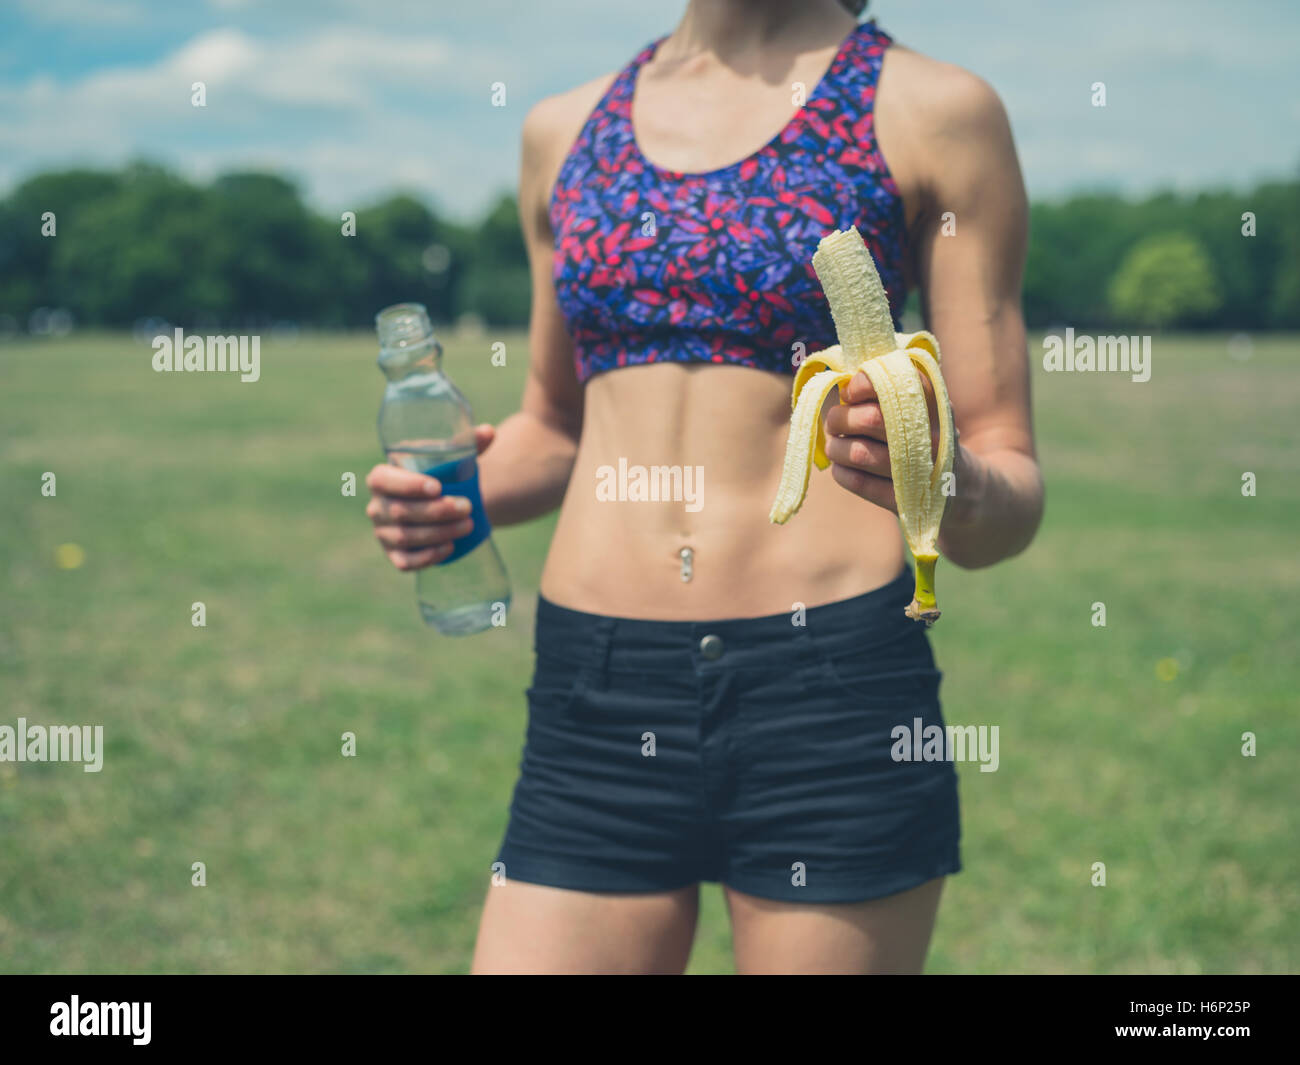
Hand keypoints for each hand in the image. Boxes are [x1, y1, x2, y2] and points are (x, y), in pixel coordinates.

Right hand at [365, 424, 494, 570]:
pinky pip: (405, 562)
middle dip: (436, 512)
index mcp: (382, 478)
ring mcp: (384, 533)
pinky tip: (449, 548)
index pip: (383, 480)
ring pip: (405, 537)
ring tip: (468, 525)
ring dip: (438, 533)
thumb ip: (468, 443)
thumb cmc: (441, 475)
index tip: (438, 487)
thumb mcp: (450, 458)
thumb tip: (488, 432)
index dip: (407, 485)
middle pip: (400, 511)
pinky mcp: (395, 555)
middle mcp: (377, 506)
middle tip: (467, 507)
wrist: (441, 504)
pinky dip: (426, 557)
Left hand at [821, 371, 943, 514]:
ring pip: (859, 453)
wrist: (960, 485)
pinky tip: (842, 467)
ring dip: (836, 448)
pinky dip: (841, 472)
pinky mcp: (905, 499)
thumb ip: (888, 392)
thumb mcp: (920, 408)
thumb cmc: (924, 436)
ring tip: (835, 446)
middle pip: (871, 419)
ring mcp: (920, 470)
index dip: (864, 383)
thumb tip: (842, 388)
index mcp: (936, 405)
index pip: (898, 381)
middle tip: (833, 422)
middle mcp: (932, 436)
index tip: (849, 392)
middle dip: (839, 418)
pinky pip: (859, 482)